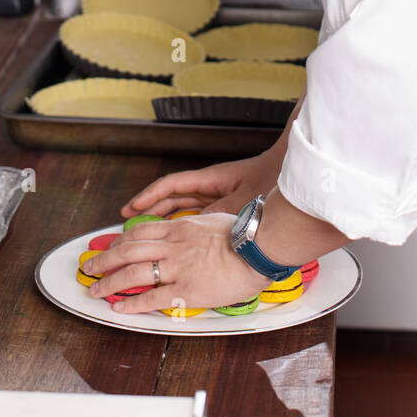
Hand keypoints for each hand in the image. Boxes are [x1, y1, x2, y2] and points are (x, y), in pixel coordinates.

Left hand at [84, 214, 267, 314]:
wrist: (258, 247)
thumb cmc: (244, 235)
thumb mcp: (214, 221)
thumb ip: (198, 227)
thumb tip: (195, 230)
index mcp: (180, 228)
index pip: (140, 232)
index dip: (120, 240)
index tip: (110, 246)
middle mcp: (173, 246)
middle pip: (128, 250)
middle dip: (104, 259)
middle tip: (89, 268)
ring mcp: (177, 268)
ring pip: (133, 273)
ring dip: (110, 282)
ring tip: (95, 290)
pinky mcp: (186, 290)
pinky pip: (153, 298)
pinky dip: (132, 304)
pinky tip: (119, 308)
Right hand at [119, 153, 279, 220]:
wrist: (289, 176)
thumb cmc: (269, 179)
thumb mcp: (243, 200)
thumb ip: (218, 213)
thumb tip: (192, 228)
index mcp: (209, 179)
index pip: (171, 185)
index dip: (149, 196)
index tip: (132, 208)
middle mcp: (208, 187)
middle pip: (171, 197)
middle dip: (149, 208)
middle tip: (128, 223)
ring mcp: (215, 197)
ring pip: (181, 207)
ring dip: (163, 218)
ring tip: (144, 235)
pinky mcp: (225, 208)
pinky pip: (197, 217)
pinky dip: (183, 226)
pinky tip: (176, 241)